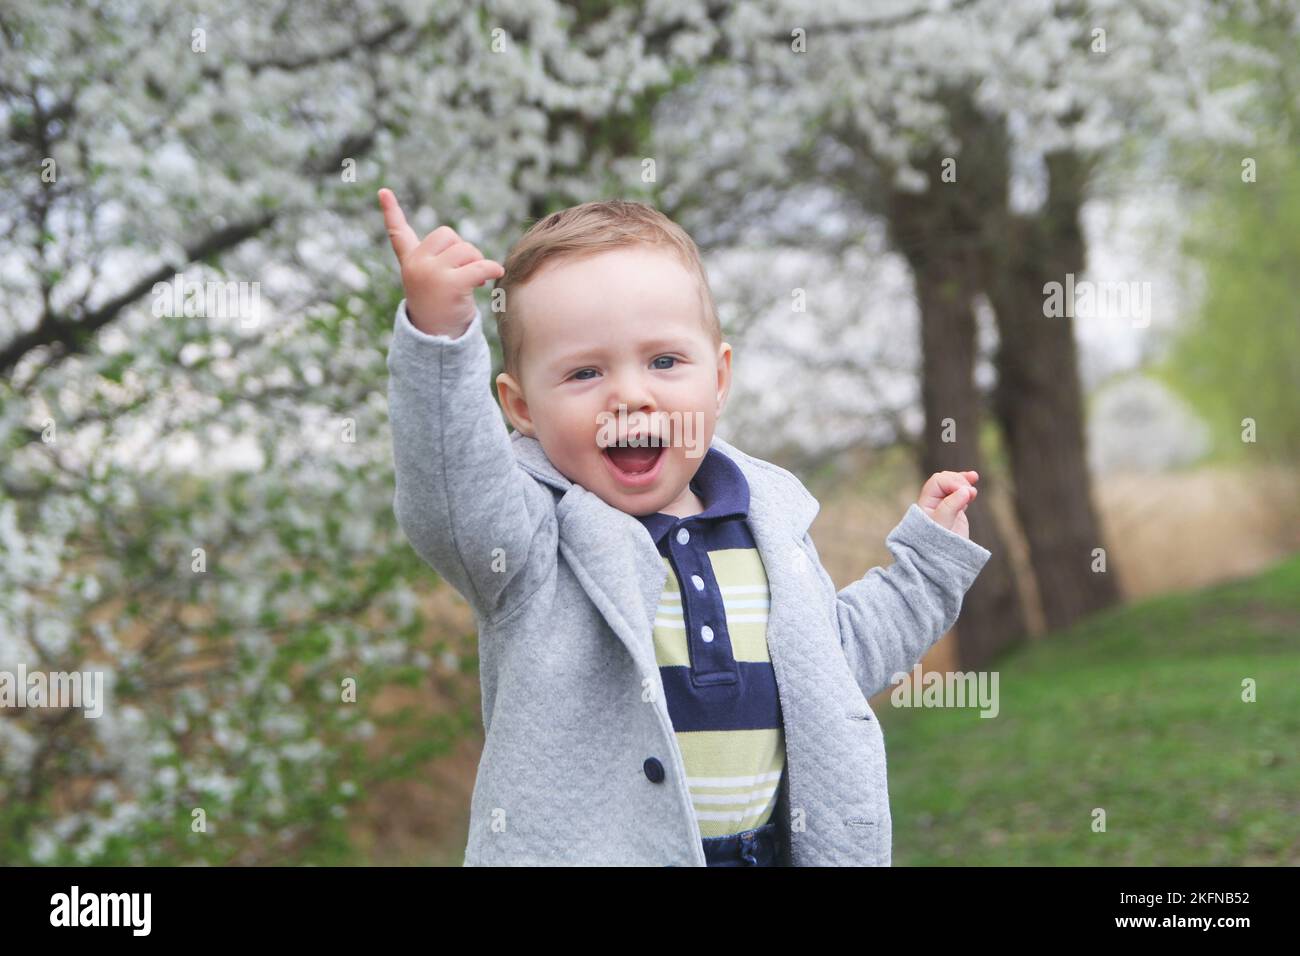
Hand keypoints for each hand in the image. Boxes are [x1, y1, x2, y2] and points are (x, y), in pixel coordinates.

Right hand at [378, 188, 503, 334]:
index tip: (383, 191)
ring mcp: (431, 273)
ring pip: (466, 250)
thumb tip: (473, 253)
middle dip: (463, 249)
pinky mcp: (450, 285)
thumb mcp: (432, 281)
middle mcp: (417, 264)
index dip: (390, 211)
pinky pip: (479, 266)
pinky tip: (497, 274)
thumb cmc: (440, 308)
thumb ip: (440, 260)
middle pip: (448, 235)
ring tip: (476, 281)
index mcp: (410, 261)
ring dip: (478, 261)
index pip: (397, 232)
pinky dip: (491, 268)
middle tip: (468, 270)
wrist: (437, 341)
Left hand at [917, 470, 978, 538]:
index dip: (952, 482)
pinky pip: (961, 494)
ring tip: (974, 478)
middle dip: (959, 481)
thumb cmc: (936, 541)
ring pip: (953, 485)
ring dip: (963, 480)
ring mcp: (945, 505)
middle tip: (971, 492)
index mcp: (926, 501)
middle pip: (946, 480)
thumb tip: (965, 490)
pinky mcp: (956, 510)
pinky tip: (974, 478)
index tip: (966, 492)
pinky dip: (967, 486)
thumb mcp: (942, 523)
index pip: (938, 481)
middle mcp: (934, 501)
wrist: (941, 559)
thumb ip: (951, 505)